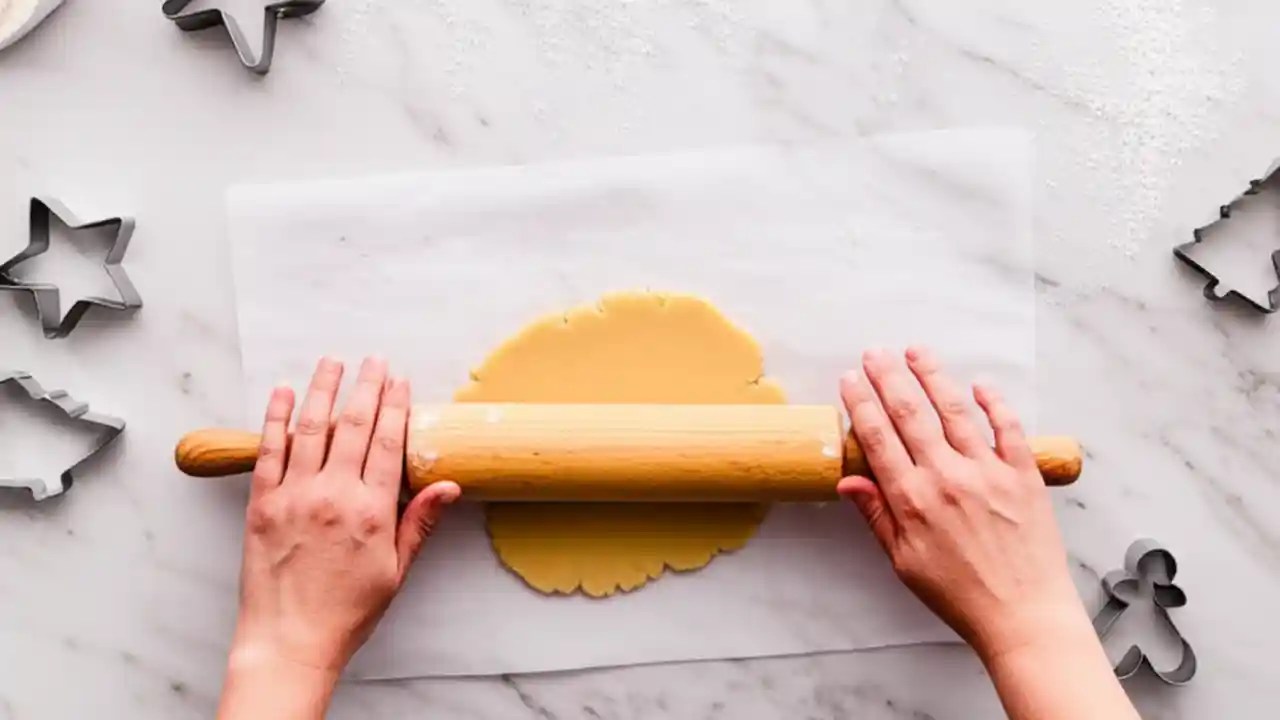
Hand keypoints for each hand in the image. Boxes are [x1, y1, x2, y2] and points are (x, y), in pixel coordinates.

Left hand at [228, 357, 459, 674]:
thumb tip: (449, 486)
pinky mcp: (262, 504)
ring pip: (311, 429)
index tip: (400, 382)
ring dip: (323, 390)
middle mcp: (333, 495)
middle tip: (374, 361)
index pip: (387, 443)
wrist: (290, 641)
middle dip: (366, 387)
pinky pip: (268, 451)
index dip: (395, 407)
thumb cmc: (345, 612)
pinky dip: (276, 419)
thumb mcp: (396, 571)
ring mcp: (294, 496)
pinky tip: (283, 394)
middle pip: (353, 426)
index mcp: (371, 511)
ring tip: (332, 363)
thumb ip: (419, 523)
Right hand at [837, 347, 1085, 661]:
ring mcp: (988, 472)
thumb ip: (877, 517)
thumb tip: (849, 482)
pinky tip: (979, 384)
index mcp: (913, 500)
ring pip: (955, 410)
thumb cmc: (960, 595)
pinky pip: (1008, 428)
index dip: (861, 403)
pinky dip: (994, 402)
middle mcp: (948, 477)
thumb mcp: (904, 562)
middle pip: (911, 414)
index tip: (851, 379)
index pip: (879, 438)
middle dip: (888, 377)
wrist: (1023, 616)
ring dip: (932, 376)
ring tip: (915, 351)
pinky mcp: (1023, 475)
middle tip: (875, 353)